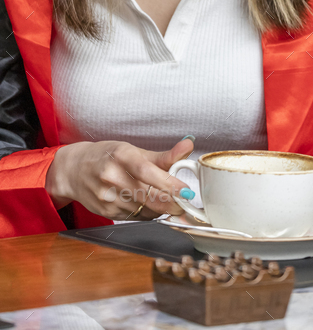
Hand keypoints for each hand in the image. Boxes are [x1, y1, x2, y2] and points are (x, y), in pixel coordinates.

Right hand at [45, 136, 196, 219]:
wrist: (74, 171)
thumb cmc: (107, 156)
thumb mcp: (132, 150)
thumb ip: (163, 155)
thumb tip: (188, 146)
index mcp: (121, 155)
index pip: (146, 171)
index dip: (168, 183)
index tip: (186, 191)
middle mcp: (111, 176)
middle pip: (146, 195)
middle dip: (171, 202)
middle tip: (186, 203)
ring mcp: (107, 196)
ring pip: (143, 209)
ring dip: (161, 208)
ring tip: (170, 201)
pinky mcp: (106, 211)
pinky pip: (135, 216)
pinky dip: (148, 213)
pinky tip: (152, 205)